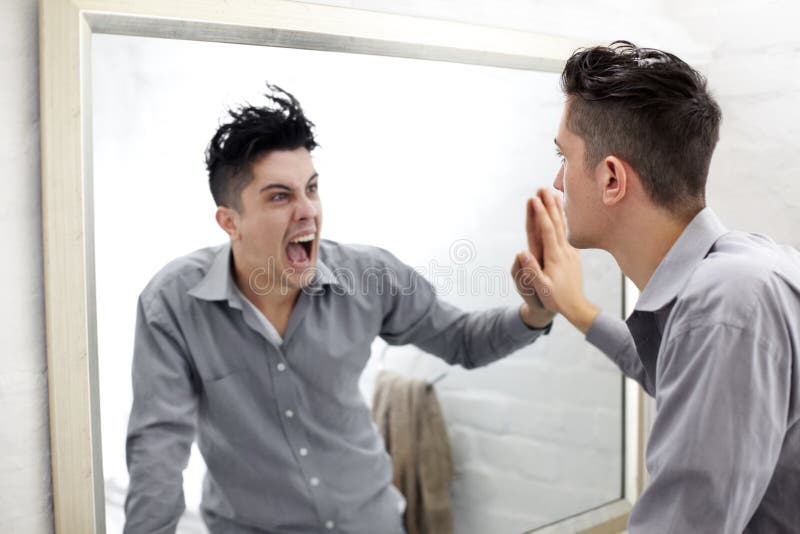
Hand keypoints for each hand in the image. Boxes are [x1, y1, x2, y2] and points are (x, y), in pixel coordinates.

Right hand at [516, 188, 598, 333]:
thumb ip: (532, 270)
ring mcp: (570, 252)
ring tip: (554, 194)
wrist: (576, 306)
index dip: (540, 214)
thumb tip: (522, 252)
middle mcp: (563, 251)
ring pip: (563, 226)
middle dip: (549, 204)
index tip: (534, 199)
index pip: (546, 230)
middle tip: (543, 188)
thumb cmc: (555, 299)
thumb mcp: (541, 288)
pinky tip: (563, 214)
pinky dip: (564, 220)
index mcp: (554, 257)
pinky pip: (567, 233)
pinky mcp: (573, 254)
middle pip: (555, 223)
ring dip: (557, 209)